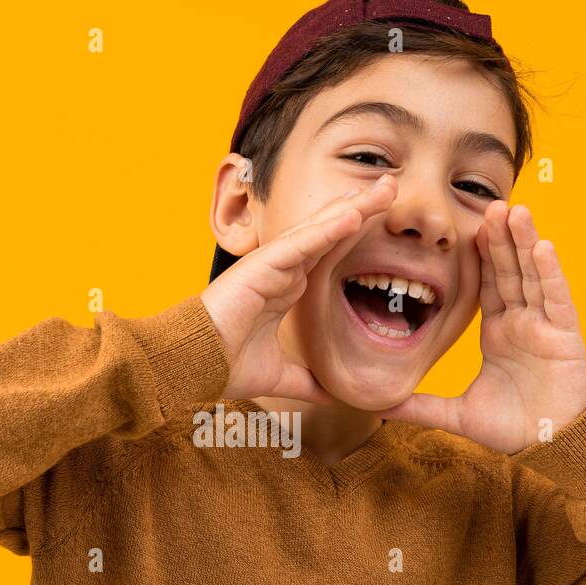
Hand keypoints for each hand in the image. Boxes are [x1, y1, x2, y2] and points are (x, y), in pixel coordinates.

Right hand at [200, 173, 397, 402]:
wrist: (194, 368)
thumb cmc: (224, 367)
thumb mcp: (280, 377)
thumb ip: (307, 383)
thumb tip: (331, 395)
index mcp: (286, 290)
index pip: (329, 254)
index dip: (355, 235)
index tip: (383, 219)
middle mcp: (282, 271)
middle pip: (329, 232)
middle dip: (362, 209)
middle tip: (392, 187)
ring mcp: (272, 265)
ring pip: (319, 229)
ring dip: (353, 208)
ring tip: (384, 188)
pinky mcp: (261, 266)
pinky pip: (300, 243)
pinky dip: (327, 228)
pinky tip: (354, 213)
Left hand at [378, 201, 585, 453]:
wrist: (550, 450)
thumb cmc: (513, 429)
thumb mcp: (457, 415)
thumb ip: (421, 407)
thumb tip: (380, 406)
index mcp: (500, 332)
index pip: (488, 284)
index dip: (480, 256)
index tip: (466, 227)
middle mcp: (524, 322)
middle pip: (510, 270)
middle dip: (501, 238)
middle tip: (490, 203)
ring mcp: (546, 326)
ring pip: (533, 275)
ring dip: (524, 242)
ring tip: (515, 209)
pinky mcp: (565, 335)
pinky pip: (556, 298)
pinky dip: (549, 272)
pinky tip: (543, 245)